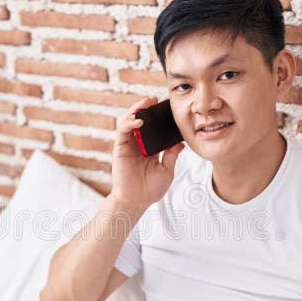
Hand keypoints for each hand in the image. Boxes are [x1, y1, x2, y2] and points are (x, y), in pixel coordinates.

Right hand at [109, 97, 184, 212]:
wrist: (136, 201)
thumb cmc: (150, 189)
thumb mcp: (167, 170)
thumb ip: (172, 155)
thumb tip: (181, 142)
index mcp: (149, 149)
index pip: (153, 128)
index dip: (158, 117)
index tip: (167, 108)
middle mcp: (137, 145)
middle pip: (140, 121)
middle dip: (146, 108)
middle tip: (155, 99)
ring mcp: (128, 146)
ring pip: (130, 122)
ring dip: (137, 110)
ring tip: (147, 103)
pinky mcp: (120, 148)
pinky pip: (123, 131)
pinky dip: (130, 123)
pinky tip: (139, 121)